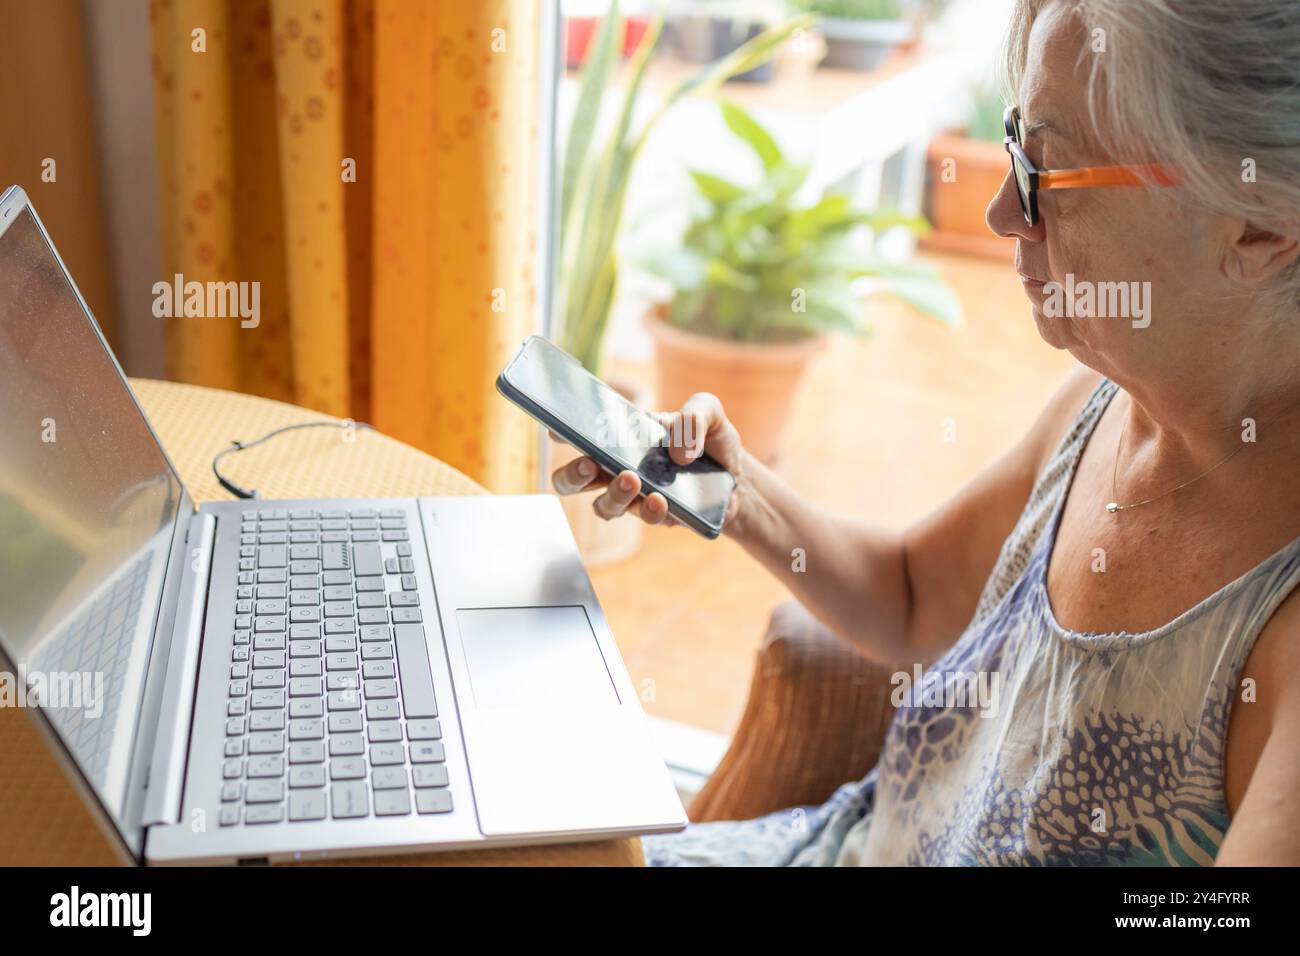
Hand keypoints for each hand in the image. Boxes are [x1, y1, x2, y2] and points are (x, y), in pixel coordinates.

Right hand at [550, 392, 747, 528]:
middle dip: (572, 475)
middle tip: (589, 466)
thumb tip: (678, 451)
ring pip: (603, 506)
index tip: (557, 428)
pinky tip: (661, 500)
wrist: (740, 478)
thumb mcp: (709, 411)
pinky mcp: (657, 516)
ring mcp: (634, 496)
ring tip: (632, 481)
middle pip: (573, 480)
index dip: (561, 430)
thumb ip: (694, 415)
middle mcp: (617, 467)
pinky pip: (643, 517)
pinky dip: (649, 510)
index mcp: (619, 436)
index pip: (580, 433)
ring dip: (613, 495)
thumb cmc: (712, 440)